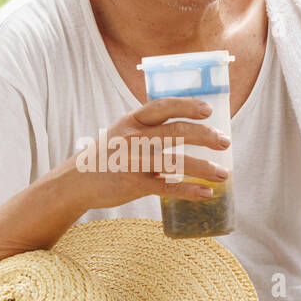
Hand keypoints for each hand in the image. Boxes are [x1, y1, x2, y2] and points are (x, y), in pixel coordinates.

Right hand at [64, 97, 231, 211]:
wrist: (75, 182)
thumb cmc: (105, 157)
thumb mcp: (121, 133)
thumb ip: (147, 129)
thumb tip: (185, 129)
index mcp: (132, 121)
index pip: (163, 107)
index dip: (187, 106)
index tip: (208, 110)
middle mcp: (133, 137)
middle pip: (176, 132)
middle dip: (205, 136)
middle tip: (225, 141)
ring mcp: (133, 160)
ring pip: (175, 161)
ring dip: (204, 167)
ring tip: (223, 173)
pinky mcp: (133, 184)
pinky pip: (167, 187)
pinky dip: (189, 190)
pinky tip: (206, 194)